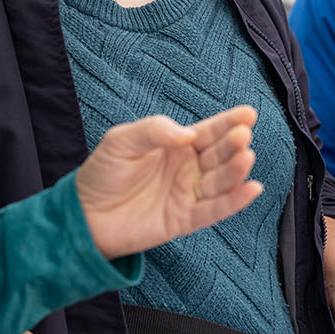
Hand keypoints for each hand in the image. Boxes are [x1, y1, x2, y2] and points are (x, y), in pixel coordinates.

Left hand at [74, 106, 261, 258]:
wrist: (83, 214)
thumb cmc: (103, 172)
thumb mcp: (122, 140)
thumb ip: (155, 130)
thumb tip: (189, 133)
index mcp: (176, 145)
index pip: (209, 131)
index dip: (230, 122)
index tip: (248, 113)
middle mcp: (188, 168)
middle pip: (219, 155)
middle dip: (233, 144)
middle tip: (242, 136)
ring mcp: (188, 194)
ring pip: (220, 181)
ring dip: (236, 170)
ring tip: (245, 157)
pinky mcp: (184, 220)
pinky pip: (214, 211)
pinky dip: (234, 202)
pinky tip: (251, 189)